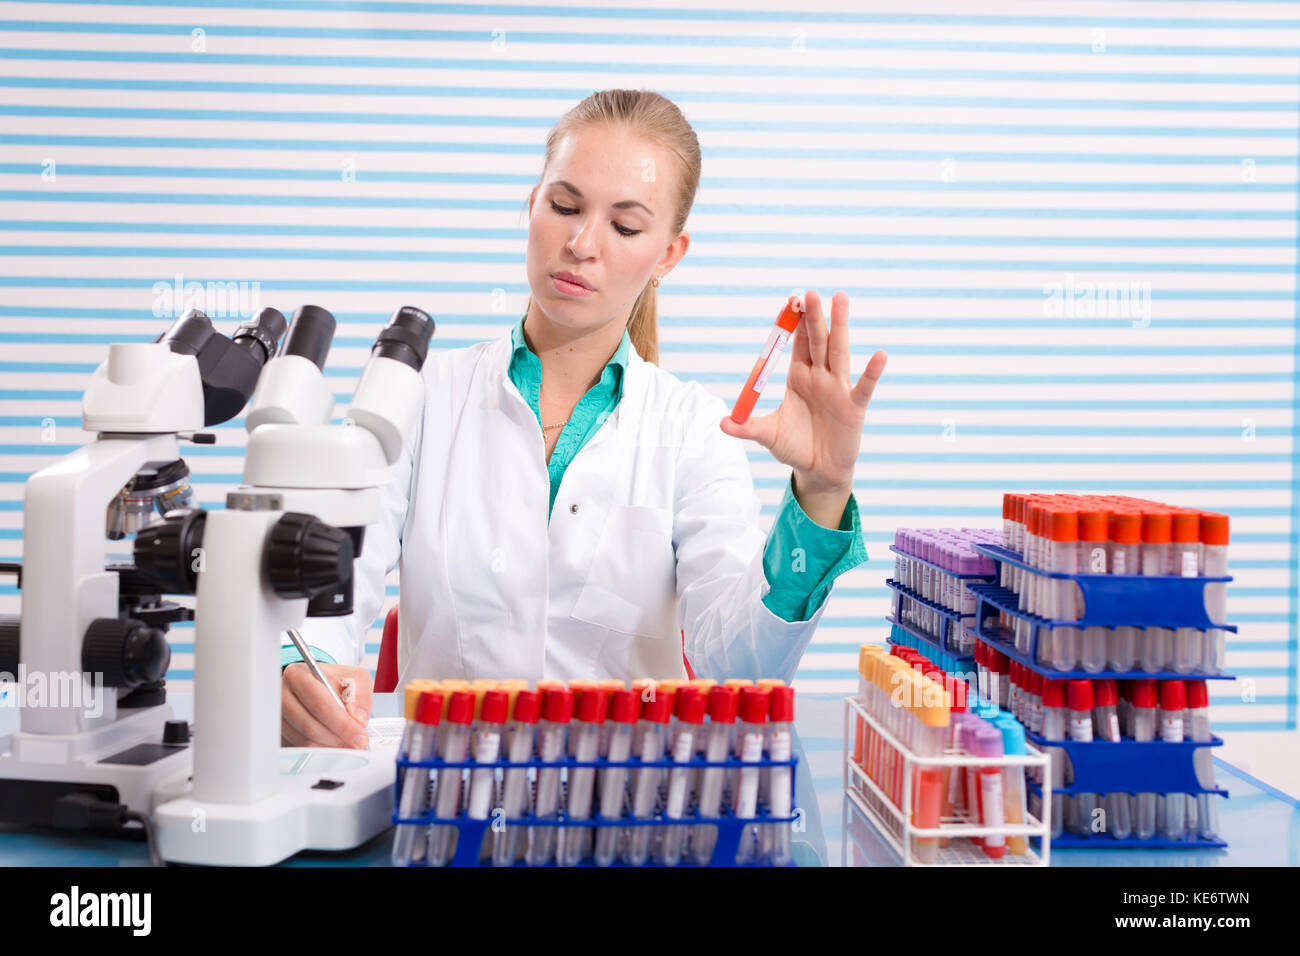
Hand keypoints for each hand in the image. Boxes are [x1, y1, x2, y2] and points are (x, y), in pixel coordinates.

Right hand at [281, 662, 373, 747]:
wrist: (320, 685)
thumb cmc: (336, 681)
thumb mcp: (355, 678)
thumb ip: (360, 696)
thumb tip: (358, 719)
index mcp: (298, 675)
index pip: (320, 703)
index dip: (342, 723)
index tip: (359, 734)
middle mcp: (283, 695)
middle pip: (309, 725)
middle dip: (338, 738)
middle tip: (357, 743)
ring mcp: (279, 716)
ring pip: (305, 739)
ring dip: (330, 745)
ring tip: (348, 743)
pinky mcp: (281, 733)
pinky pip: (300, 748)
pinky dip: (321, 750)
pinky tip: (335, 745)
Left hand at [720, 290, 886, 521]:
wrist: (818, 470)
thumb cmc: (793, 447)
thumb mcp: (768, 436)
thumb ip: (747, 428)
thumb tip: (722, 423)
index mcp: (798, 378)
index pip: (797, 344)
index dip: (794, 323)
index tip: (790, 301)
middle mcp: (819, 377)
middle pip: (818, 341)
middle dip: (813, 317)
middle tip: (810, 293)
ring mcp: (838, 389)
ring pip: (839, 352)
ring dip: (840, 326)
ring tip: (841, 299)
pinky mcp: (855, 407)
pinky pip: (863, 386)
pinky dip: (872, 372)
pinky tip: (880, 355)